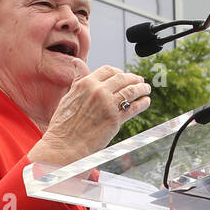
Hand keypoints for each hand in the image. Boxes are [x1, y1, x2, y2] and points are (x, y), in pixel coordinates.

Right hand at [28, 65, 151, 166]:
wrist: (65, 146)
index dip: (118, 71)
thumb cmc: (63, 125)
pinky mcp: (115, 119)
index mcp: (86, 83)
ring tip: (146, 89)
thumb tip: (77, 63)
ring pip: (131, 91)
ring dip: (141, 88)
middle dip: (133, 78)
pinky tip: (145, 101)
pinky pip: (133, 107)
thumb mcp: (68, 96)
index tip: (123, 75)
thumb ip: (78, 80)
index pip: (108, 70)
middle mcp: (98, 91)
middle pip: (122, 78)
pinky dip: (142, 103)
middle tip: (139, 80)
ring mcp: (108, 104)